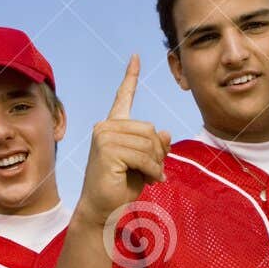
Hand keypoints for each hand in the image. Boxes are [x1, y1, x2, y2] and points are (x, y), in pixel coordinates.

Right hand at [74, 55, 171, 226]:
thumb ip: (155, 146)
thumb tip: (165, 132)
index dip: (131, 77)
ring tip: (151, 177)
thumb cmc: (121, 187)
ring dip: (156, 164)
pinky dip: (153, 170)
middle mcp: (105, 127)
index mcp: (113, 127)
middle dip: (158, 153)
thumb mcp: (145, 163)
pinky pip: (143, 155)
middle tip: (155, 172)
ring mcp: (104, 137)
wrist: (102, 210)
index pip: (123, 97)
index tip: (135, 57)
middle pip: (150, 129)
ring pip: (149, 143)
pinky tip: (149, 180)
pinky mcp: (107, 150)